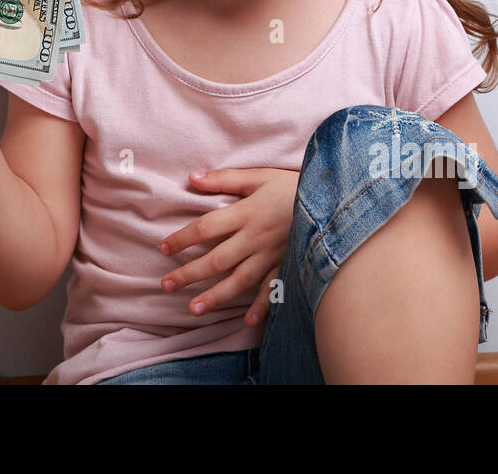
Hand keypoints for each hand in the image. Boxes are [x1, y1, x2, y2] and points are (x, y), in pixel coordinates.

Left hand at [158, 168, 299, 326]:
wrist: (333, 199)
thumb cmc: (291, 185)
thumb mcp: (259, 175)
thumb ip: (225, 178)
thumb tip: (192, 178)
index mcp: (246, 212)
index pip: (206, 228)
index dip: (183, 239)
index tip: (164, 249)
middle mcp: (256, 237)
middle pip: (217, 259)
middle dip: (190, 273)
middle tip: (167, 285)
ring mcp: (273, 255)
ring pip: (240, 280)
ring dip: (216, 296)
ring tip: (194, 309)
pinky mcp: (288, 266)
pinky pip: (273, 289)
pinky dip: (262, 306)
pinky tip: (248, 322)